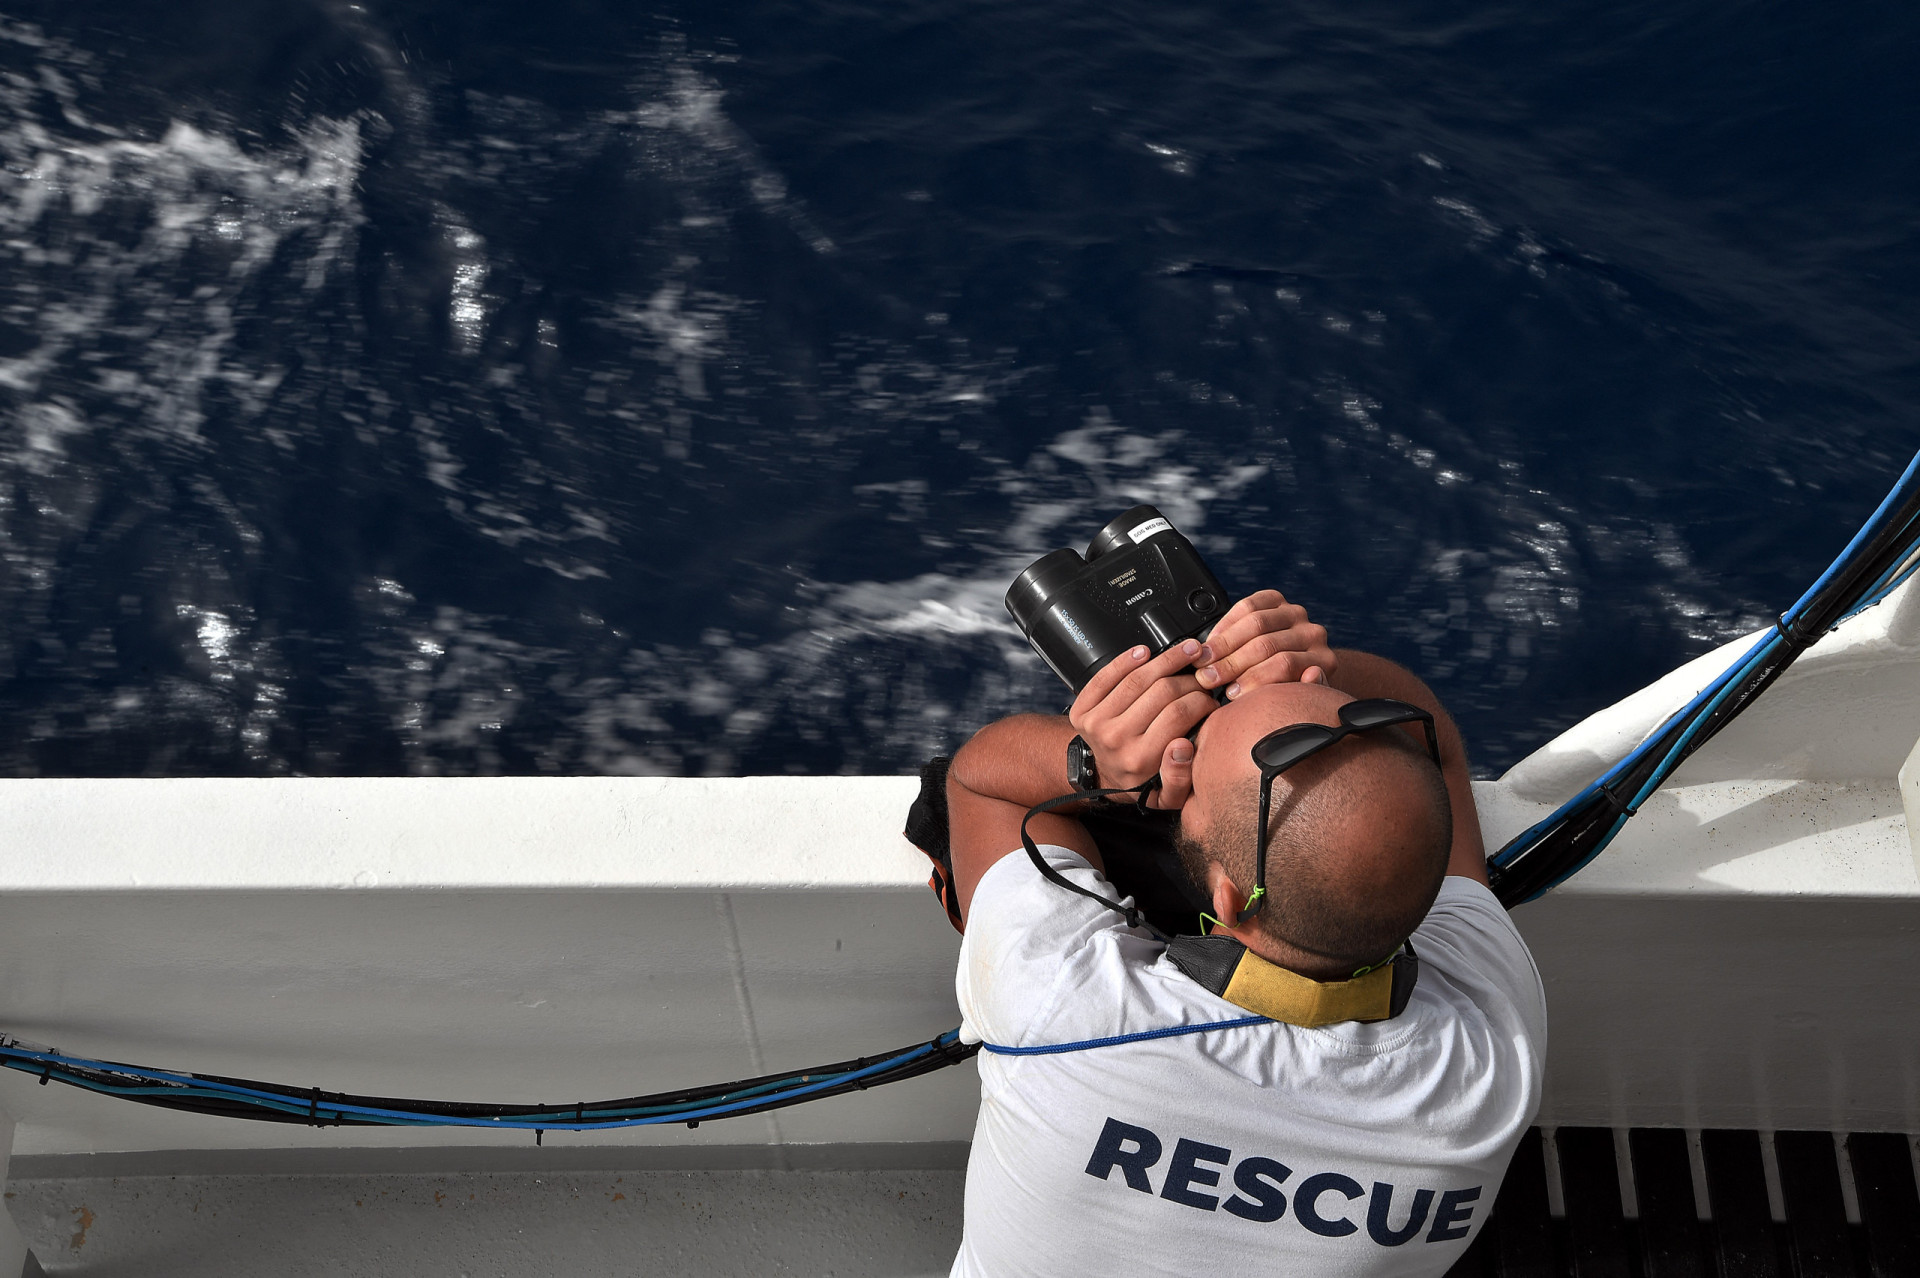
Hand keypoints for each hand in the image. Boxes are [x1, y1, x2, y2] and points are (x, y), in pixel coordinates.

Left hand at [1068, 640, 1215, 809]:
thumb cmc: (1141, 781)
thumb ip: (1181, 778)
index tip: (1211, 699)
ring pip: (1137, 679)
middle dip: (1190, 680)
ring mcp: (1097, 723)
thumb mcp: (1168, 796)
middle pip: (1161, 692)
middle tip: (1202, 678)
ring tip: (1187, 651)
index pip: (1178, 715)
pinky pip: (1105, 676)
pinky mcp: (1082, 710)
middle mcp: (1116, 740)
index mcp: (1140, 760)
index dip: (1202, 701)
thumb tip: (1183, 747)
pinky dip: (1126, 660)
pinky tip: (1145, 652)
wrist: (1103, 777)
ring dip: (1167, 659)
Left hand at [1192, 590, 1333, 697]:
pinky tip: (1249, 695)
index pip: (1247, 610)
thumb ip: (1229, 643)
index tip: (1201, 656)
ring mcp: (1314, 636)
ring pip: (1274, 650)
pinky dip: (1266, 681)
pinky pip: (1291, 669)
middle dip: (1227, 656)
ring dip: (1244, 671)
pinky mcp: (1325, 661)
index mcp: (1276, 603)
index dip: (1222, 634)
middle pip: (1258, 629)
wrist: (1308, 681)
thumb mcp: (1248, 644)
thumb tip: (1196, 654)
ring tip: (1226, 689)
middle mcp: (1298, 614)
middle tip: (1206, 678)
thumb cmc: (1267, 664)